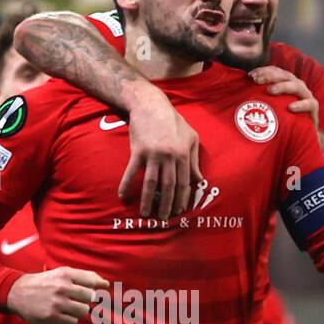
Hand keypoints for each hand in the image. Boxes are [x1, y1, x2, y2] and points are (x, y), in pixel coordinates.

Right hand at [7, 267, 109, 323]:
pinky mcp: (52, 316)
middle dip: (87, 299)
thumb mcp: (59, 273)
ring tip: (69, 306)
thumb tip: (104, 283)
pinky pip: (73, 320)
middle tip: (79, 299)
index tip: (105, 289)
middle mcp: (63, 287)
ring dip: (79, 310)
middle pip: (90, 297)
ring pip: (83, 310)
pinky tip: (61, 313)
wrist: (17, 293)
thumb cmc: (43, 282)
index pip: (92, 281)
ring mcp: (58, 303)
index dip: (101, 286)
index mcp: (65, 274)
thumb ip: (81, 277)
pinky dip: (70, 318)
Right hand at [119, 87, 202, 219]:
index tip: (179, 211)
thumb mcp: (191, 137)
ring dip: (148, 201)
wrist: (151, 105)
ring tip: (146, 214)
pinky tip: (123, 197)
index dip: (181, 199)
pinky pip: (131, 172)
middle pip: (168, 187)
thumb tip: (200, 180)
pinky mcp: (137, 151)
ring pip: (150, 183)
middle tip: (163, 218)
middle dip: (166, 205)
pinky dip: (126, 185)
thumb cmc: (173, 122)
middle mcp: (169, 156)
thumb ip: (195, 160)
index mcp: (183, 154)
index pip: (184, 183)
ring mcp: (152, 154)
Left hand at [248, 65, 318, 129]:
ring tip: (270, 91)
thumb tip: (237, 94)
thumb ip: (259, 98)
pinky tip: (290, 108)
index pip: (275, 71)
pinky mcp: (313, 108)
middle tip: (256, 80)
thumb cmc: (284, 119)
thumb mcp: (270, 107)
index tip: (250, 76)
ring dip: (283, 87)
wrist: (303, 135)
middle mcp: (296, 86)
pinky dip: (300, 105)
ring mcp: (306, 96)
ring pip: (296, 86)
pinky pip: (309, 104)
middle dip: (270, 76)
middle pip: (284, 76)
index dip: (263, 71)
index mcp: (286, 82)